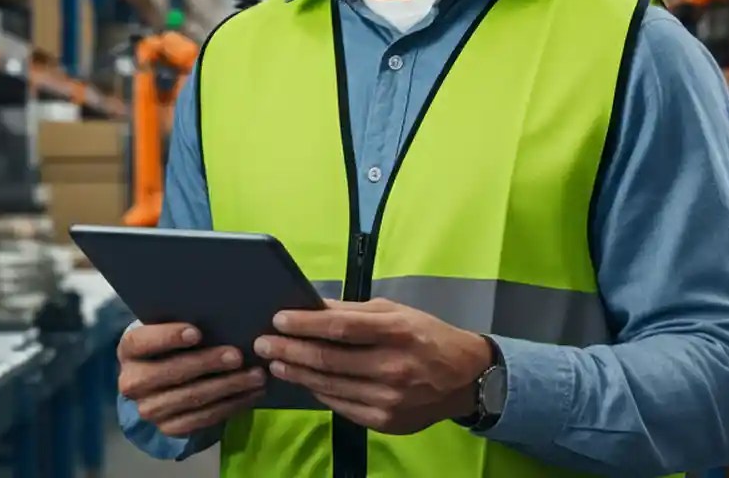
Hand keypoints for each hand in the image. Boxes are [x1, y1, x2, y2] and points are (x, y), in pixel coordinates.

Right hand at [117, 322, 266, 437]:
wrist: (162, 378)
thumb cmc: (173, 343)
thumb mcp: (169, 328)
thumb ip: (185, 320)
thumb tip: (221, 313)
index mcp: (129, 350)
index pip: (141, 342)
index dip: (167, 337)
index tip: (196, 332)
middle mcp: (132, 382)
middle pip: (171, 373)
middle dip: (207, 364)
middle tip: (238, 356)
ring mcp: (149, 409)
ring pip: (192, 398)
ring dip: (228, 386)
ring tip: (256, 375)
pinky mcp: (169, 428)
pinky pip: (203, 419)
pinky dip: (231, 405)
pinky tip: (251, 393)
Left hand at [254, 298, 492, 434]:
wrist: (465, 378)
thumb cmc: (427, 336)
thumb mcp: (396, 312)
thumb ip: (354, 312)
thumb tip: (313, 307)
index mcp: (397, 332)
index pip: (340, 328)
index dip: (304, 324)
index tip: (278, 319)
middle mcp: (393, 367)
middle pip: (328, 360)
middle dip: (289, 350)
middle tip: (263, 343)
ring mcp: (389, 399)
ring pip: (329, 386)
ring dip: (297, 373)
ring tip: (275, 362)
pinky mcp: (385, 421)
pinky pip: (340, 405)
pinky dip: (318, 392)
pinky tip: (304, 380)